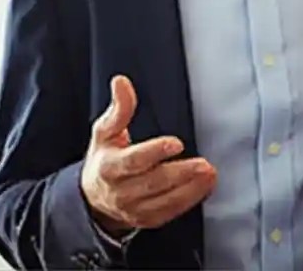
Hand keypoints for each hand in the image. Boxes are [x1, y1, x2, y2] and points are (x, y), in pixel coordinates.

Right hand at [80, 75, 216, 233]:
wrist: (93, 198)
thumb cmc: (104, 159)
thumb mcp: (105, 132)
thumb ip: (119, 108)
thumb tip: (121, 83)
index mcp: (110, 168)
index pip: (134, 161)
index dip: (155, 152)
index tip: (176, 143)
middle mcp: (121, 192)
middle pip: (154, 183)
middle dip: (180, 173)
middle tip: (203, 163)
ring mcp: (134, 209)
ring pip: (165, 201)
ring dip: (190, 188)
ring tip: (209, 174)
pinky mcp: (147, 219)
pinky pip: (171, 212)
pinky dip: (190, 200)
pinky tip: (204, 186)